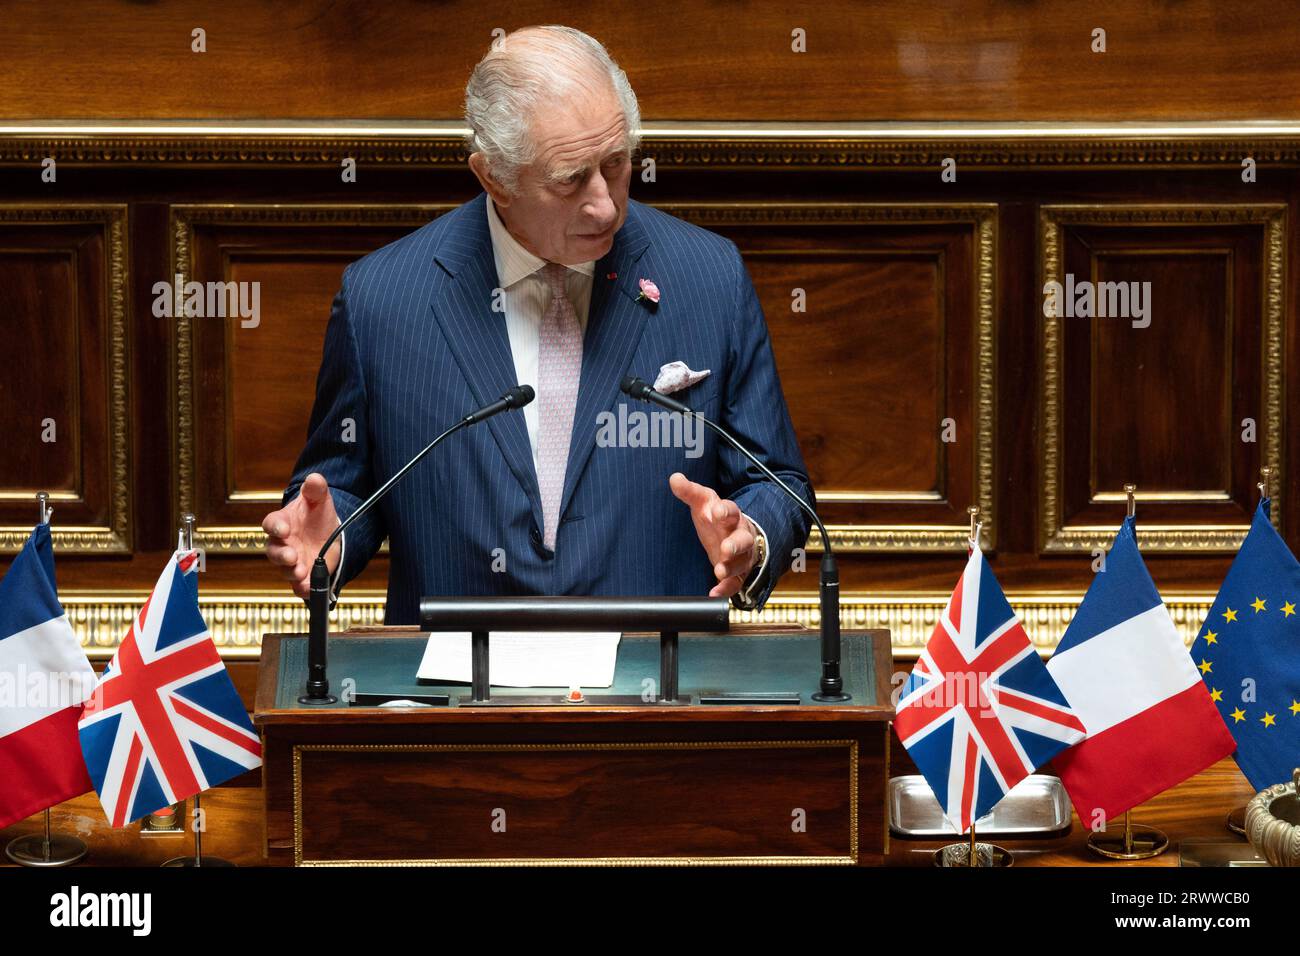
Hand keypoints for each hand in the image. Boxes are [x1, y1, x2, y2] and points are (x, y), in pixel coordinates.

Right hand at [262, 472, 341, 599]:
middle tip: (292, 556)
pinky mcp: (302, 575)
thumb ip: (315, 489)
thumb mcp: (319, 499)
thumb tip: (315, 478)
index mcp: (282, 523)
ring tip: (301, 573)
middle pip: (274, 552)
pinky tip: (308, 589)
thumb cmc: (316, 515)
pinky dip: (302, 588)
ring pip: (285, 570)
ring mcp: (291, 562)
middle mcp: (282, 544)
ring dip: (292, 573)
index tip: (283, 529)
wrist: (327, 533)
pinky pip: (298, 585)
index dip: (275, 527)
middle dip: (282, 555)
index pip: (271, 524)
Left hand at [668, 472, 756, 598]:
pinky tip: (714, 593)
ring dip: (731, 567)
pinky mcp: (738, 574)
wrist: (737, 536)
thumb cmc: (718, 519)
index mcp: (731, 516)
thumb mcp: (704, 502)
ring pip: (741, 562)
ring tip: (719, 572)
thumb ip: (689, 492)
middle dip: (735, 544)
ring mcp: (741, 556)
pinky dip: (726, 589)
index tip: (716, 512)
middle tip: (726, 549)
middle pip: (742, 539)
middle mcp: (740, 536)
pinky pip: (735, 583)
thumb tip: (674, 478)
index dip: (725, 511)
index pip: (731, 510)